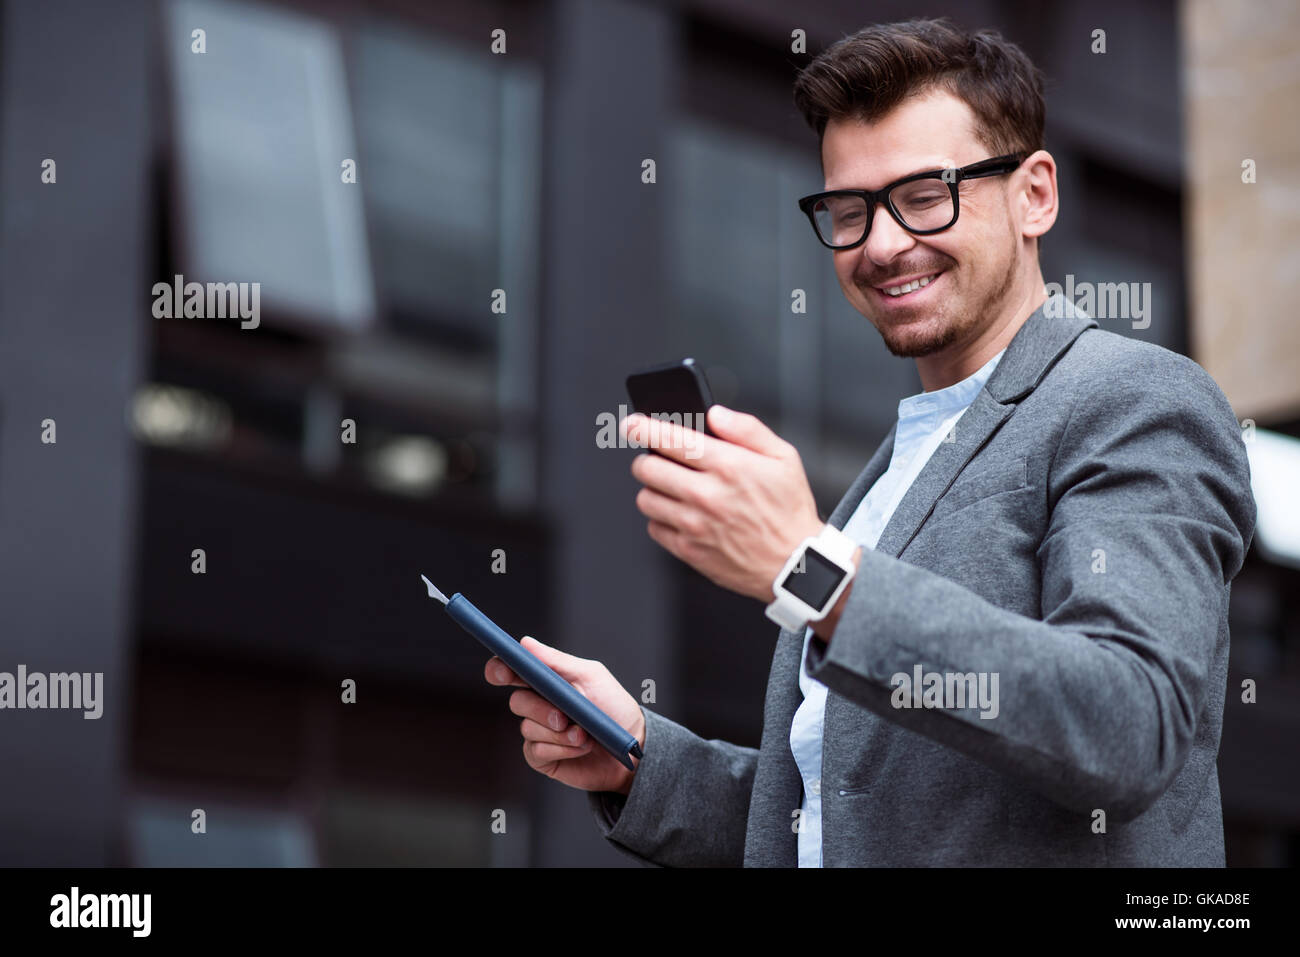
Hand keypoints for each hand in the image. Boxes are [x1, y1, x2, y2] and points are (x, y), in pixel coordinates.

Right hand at [484, 637, 646, 795]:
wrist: (631, 748)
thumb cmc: (614, 708)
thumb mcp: (590, 677)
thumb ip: (557, 661)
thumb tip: (525, 643)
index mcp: (547, 682)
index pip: (512, 672)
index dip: (499, 669)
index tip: (501, 672)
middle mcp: (538, 705)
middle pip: (517, 701)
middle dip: (540, 709)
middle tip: (563, 717)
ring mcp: (538, 732)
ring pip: (528, 728)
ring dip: (559, 734)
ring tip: (584, 735)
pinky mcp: (542, 757)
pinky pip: (536, 751)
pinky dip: (561, 749)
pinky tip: (580, 748)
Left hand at [622, 405, 823, 601]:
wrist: (795, 565)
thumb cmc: (789, 511)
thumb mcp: (784, 458)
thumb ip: (747, 429)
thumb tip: (715, 414)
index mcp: (729, 466)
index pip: (671, 439)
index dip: (643, 428)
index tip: (632, 424)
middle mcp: (707, 495)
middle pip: (647, 468)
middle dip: (647, 459)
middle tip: (658, 461)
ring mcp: (694, 525)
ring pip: (646, 499)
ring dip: (653, 490)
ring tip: (672, 490)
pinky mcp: (689, 550)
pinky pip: (654, 527)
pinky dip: (661, 519)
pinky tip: (681, 515)